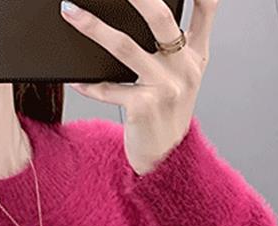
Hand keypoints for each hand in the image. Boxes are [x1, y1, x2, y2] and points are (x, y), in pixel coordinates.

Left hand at [60, 0, 219, 175]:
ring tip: (71, 12)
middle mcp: (182, 69)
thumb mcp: (188, 74)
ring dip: (94, 28)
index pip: (206, 9)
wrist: (166, 158)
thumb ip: (187, 38)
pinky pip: (108, 90)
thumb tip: (173, 4)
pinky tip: (75, 78)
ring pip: (125, 48)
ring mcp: (163, 88)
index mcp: (195, 55)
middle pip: (161, 20)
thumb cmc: (170, 112)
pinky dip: (89, 85)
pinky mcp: (142, 108)